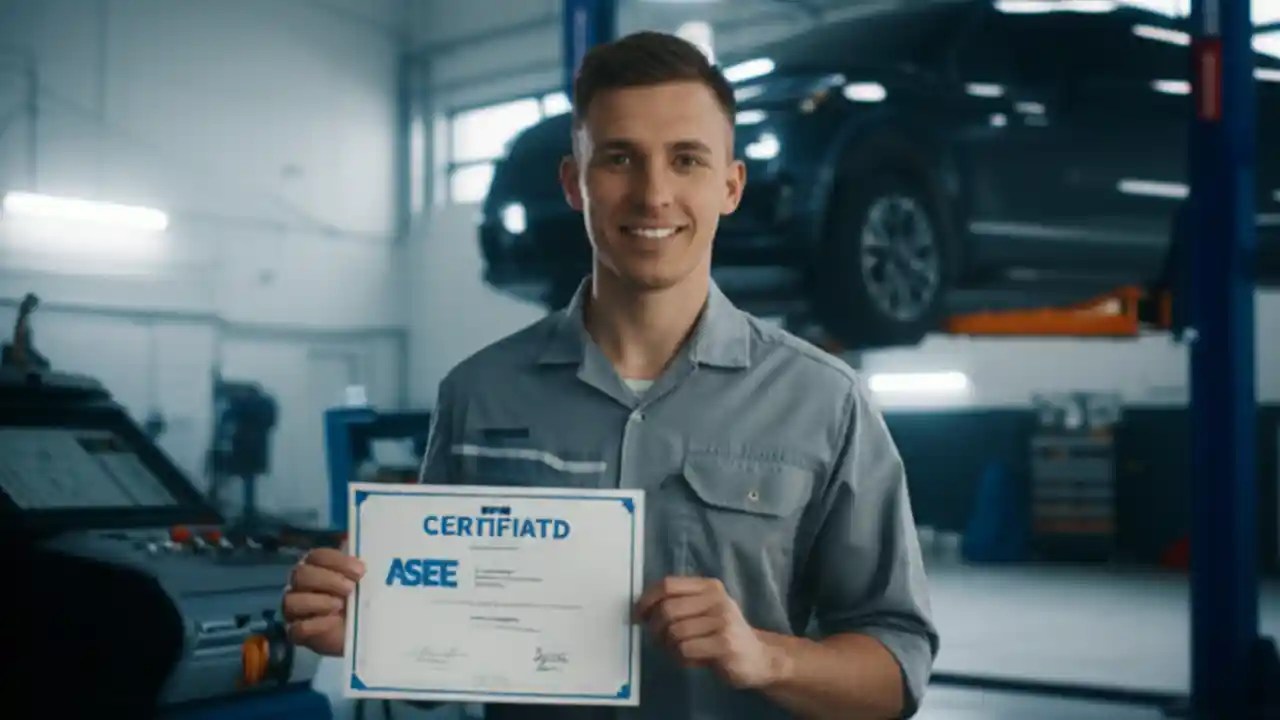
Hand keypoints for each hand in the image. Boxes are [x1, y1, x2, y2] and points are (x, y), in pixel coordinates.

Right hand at [282, 547, 365, 656]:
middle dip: (328, 580)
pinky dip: (315, 624)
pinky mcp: (297, 633)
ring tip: (340, 606)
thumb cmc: (361, 598)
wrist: (363, 629)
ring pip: (292, 600)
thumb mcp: (364, 577)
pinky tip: (333, 621)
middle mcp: (300, 585)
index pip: (317, 556)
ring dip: (319, 602)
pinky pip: (297, 628)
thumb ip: (358, 561)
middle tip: (350, 588)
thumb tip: (356, 539)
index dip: (337, 561)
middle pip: (301, 574)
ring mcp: (294, 610)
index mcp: (315, 566)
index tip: (360, 570)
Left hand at [634, 576, 782, 689]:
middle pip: (667, 609)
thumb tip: (642, 609)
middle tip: (658, 640)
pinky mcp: (724, 644)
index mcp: (709, 587)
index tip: (638, 615)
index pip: (668, 585)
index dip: (647, 600)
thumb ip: (680, 604)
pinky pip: (685, 649)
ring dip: (668, 646)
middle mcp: (716, 599)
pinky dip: (680, 658)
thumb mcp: (705, 611)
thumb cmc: (723, 634)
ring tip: (678, 651)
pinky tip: (690, 659)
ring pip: (674, 632)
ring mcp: (722, 621)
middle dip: (655, 628)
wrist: (760, 658)